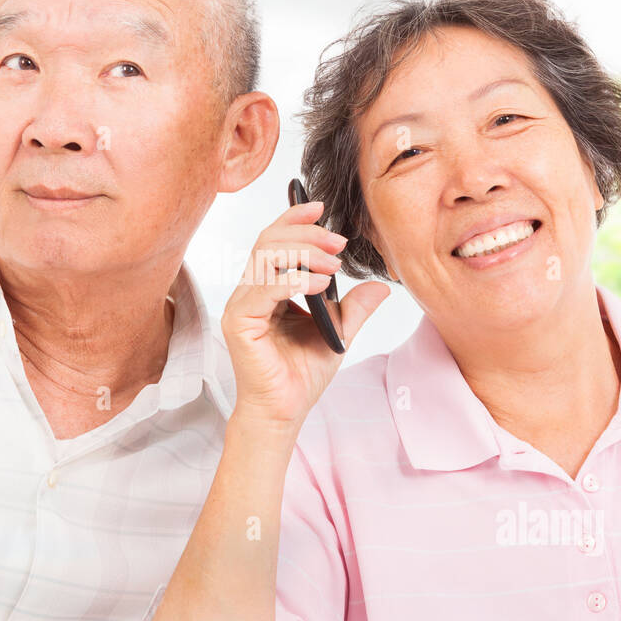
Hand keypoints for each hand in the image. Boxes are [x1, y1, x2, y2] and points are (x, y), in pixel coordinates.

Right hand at [220, 199, 390, 428]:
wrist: (285, 411)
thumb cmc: (302, 375)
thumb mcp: (338, 332)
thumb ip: (354, 308)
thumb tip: (381, 286)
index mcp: (267, 288)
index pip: (274, 240)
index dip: (295, 219)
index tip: (322, 208)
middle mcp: (250, 292)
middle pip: (268, 241)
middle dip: (306, 234)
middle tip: (338, 243)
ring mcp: (241, 306)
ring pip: (265, 258)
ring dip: (304, 254)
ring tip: (333, 266)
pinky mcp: (239, 322)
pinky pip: (264, 288)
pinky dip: (294, 280)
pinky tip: (320, 285)